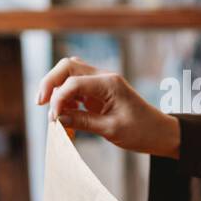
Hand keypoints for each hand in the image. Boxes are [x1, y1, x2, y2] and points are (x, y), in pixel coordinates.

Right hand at [36, 56, 180, 158]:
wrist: (160, 133)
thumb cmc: (141, 131)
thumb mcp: (111, 130)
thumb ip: (83, 122)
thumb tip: (58, 119)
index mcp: (109, 83)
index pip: (73, 82)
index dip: (58, 99)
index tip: (53, 120)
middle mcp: (104, 78)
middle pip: (67, 67)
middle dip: (50, 83)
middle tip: (40, 103)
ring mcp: (100, 84)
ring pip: (69, 74)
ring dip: (57, 90)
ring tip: (54, 114)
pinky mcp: (98, 93)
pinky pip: (75, 88)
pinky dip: (66, 100)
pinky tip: (65, 117)